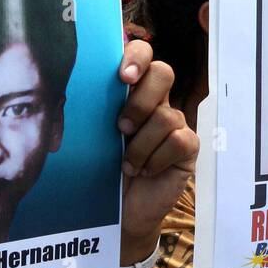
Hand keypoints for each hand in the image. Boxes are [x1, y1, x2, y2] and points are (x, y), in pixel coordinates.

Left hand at [116, 41, 198, 262]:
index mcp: (131, 91)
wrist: (119, 213)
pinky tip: (146, 171)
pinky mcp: (188, 148)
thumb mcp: (94, 136)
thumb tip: (79, 87)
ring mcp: (175, 124)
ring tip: (127, 163)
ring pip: (165, 115)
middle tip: (121, 126)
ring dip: (140, 144)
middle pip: (163, 73)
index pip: (142, 54)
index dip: (136, 56)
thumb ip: (97, 109)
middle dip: (141, 100)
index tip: (123, 77)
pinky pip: (179, 140)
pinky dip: (157, 158)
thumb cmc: (102, 170)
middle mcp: (156, 102)